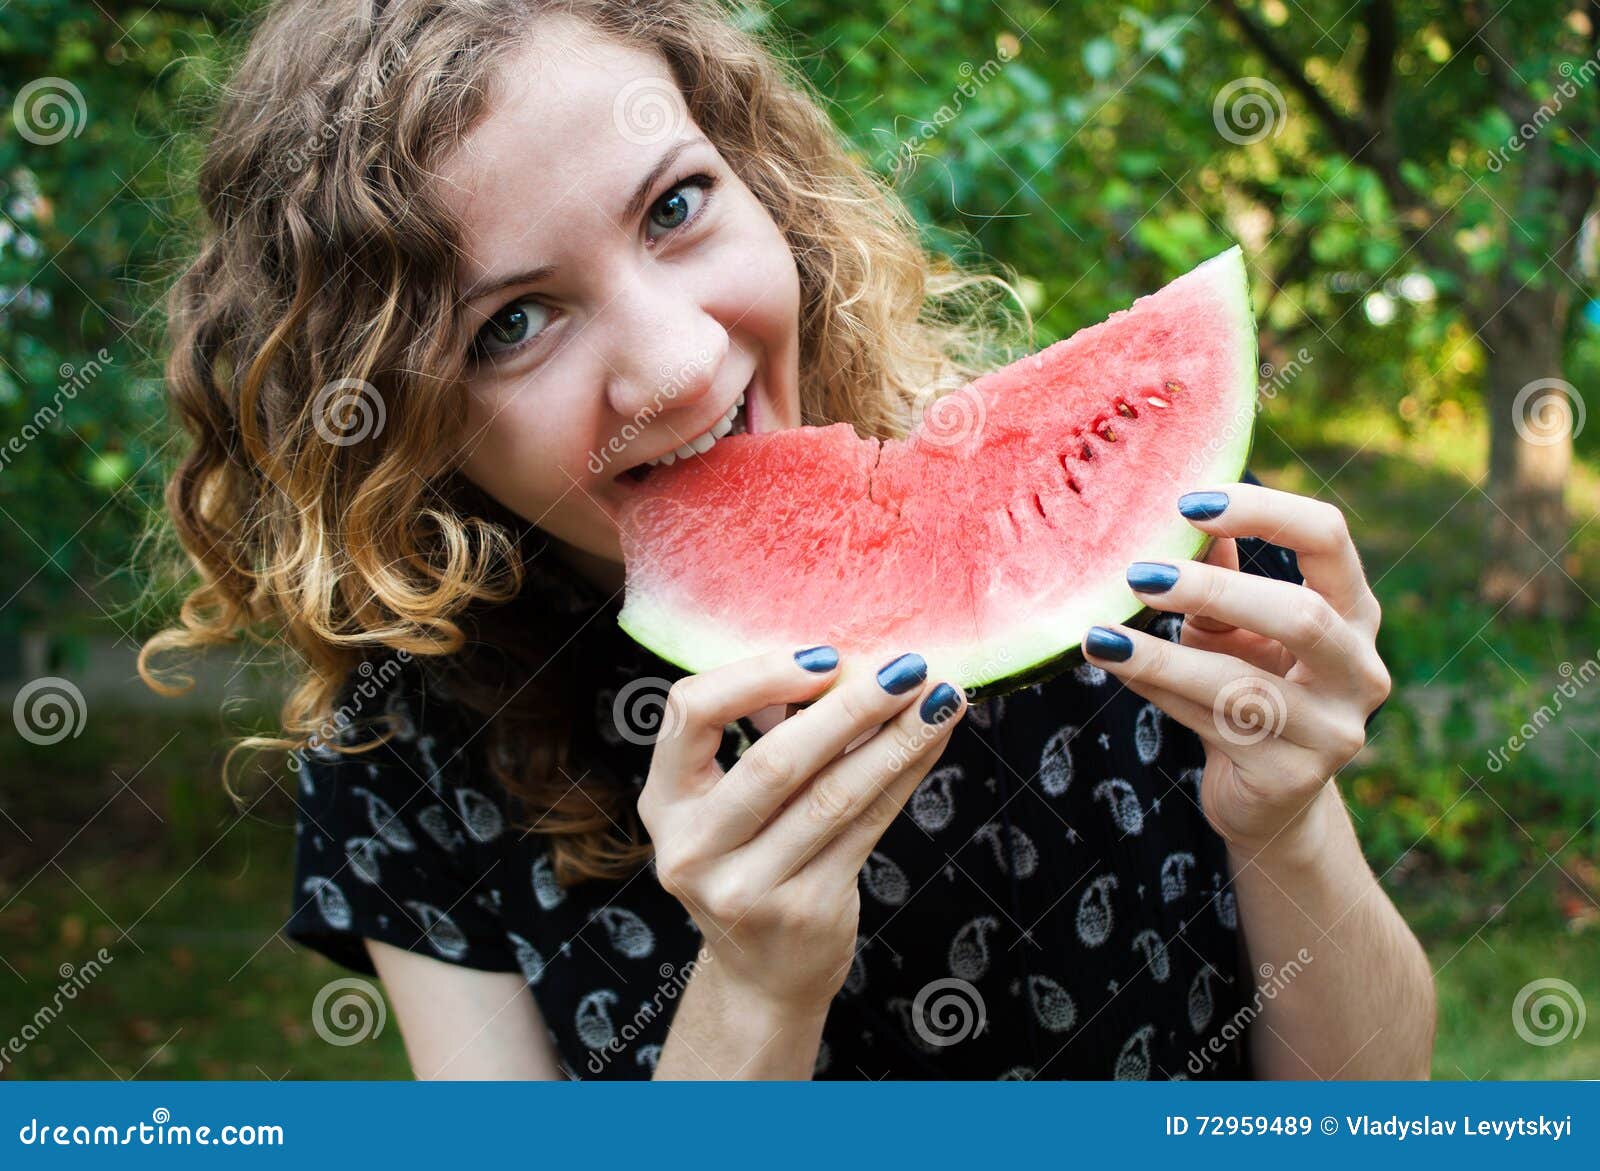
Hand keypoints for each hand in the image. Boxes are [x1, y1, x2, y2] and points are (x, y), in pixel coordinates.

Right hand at [637, 646, 965, 1014]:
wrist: (761, 976)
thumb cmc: (750, 859)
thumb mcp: (728, 803)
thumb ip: (765, 734)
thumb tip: (839, 658)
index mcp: (664, 802)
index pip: (690, 712)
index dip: (758, 675)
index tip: (824, 657)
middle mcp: (693, 848)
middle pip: (775, 761)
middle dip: (850, 705)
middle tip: (906, 665)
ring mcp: (746, 888)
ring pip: (833, 795)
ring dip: (896, 737)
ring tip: (940, 695)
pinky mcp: (806, 910)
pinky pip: (867, 827)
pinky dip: (905, 774)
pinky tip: (932, 739)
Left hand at [1080, 483, 1389, 860]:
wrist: (1266, 795)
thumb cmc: (1248, 685)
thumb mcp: (1232, 624)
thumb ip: (1215, 569)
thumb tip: (1178, 509)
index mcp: (1353, 611)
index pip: (1328, 537)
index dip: (1263, 511)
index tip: (1188, 504)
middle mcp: (1360, 669)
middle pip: (1300, 614)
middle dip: (1214, 590)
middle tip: (1140, 574)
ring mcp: (1332, 729)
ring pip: (1241, 684)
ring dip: (1163, 655)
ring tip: (1101, 633)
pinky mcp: (1292, 775)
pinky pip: (1211, 723)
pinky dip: (1156, 690)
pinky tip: (1114, 666)